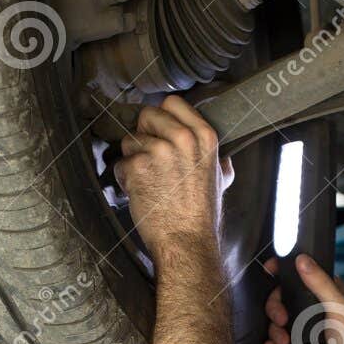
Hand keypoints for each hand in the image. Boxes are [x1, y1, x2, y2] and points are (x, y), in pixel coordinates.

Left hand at [114, 96, 234, 260]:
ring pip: (130, 140)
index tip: (159, 130)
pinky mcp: (138, 167)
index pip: (172, 102)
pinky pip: (120, 164)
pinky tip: (139, 192)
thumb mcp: (219, 179)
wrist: (186, 241)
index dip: (161, 115)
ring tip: (147, 180)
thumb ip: (217, 160)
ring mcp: (159, 151)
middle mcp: (182, 138)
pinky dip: (124, 179)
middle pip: (146, 116)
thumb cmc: (200, 214)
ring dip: (133, 160)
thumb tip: (223, 156)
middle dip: (143, 135)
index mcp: (204, 136)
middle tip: (150, 159)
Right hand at [263, 254, 343, 343]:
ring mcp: (304, 330)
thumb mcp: (341, 308)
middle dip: (275, 307)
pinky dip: (270, 343)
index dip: (283, 271)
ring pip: (276, 320)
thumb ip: (321, 283)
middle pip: (282, 297)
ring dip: (274, 329)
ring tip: (284, 343)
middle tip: (282, 319)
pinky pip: (275, 341)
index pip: (301, 275)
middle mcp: (314, 309)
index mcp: (327, 294)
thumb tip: (302, 259)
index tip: (270, 269)